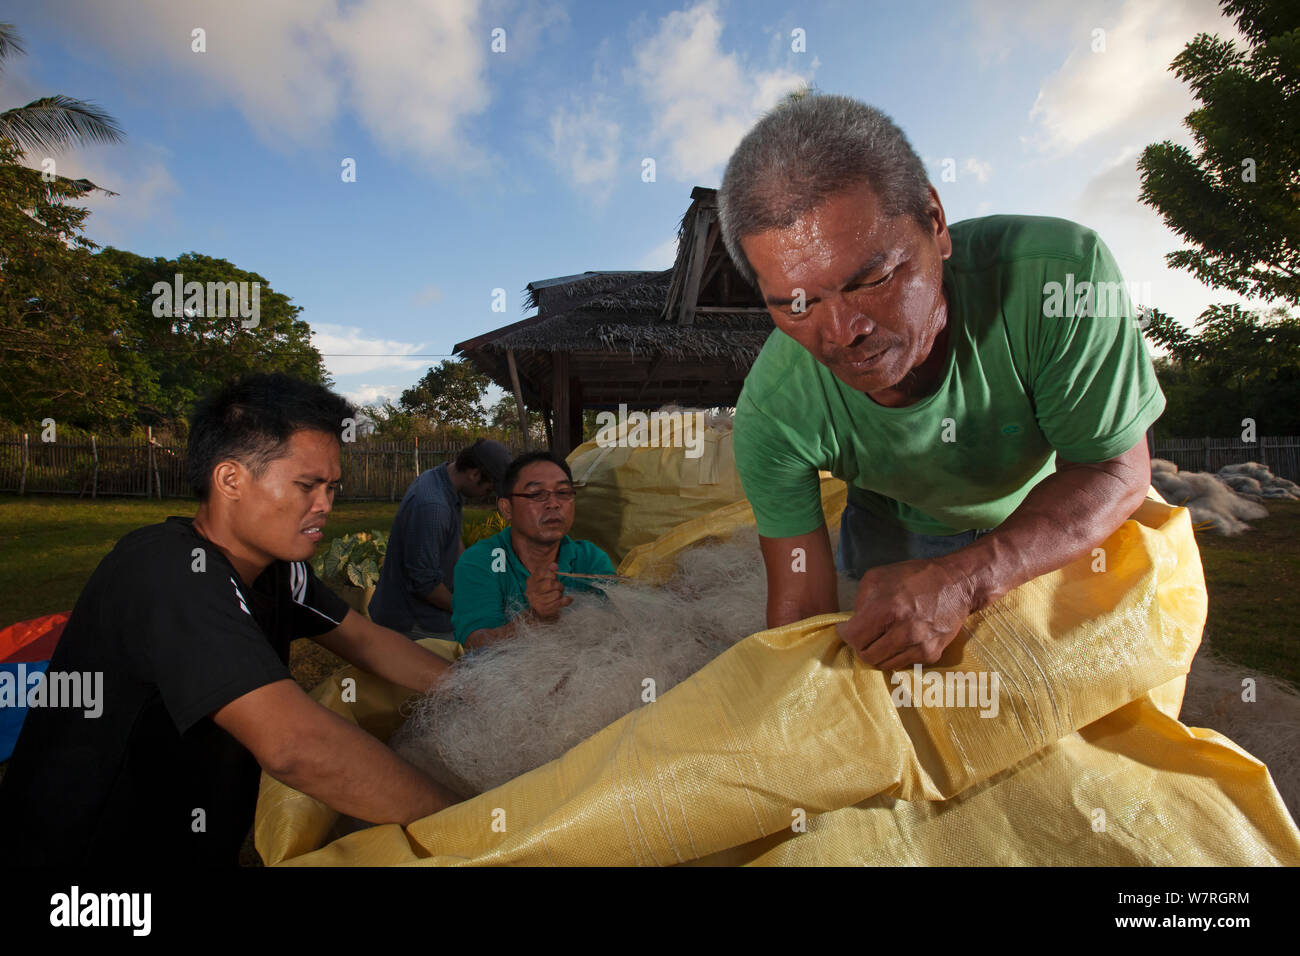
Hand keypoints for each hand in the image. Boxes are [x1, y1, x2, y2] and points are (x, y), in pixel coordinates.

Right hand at [525, 562, 571, 621]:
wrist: (538, 607)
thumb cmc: (544, 588)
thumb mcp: (545, 577)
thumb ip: (550, 570)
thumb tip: (555, 565)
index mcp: (531, 580)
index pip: (542, 572)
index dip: (551, 574)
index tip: (554, 577)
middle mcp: (531, 591)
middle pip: (549, 584)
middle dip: (558, 585)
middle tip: (559, 587)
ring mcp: (536, 602)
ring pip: (556, 594)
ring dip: (560, 593)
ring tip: (558, 593)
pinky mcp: (544, 610)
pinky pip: (559, 603)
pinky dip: (566, 600)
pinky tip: (567, 599)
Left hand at [836, 557, 975, 669]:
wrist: (956, 584)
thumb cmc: (914, 577)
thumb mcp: (878, 577)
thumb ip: (860, 600)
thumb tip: (852, 622)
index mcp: (887, 609)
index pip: (854, 637)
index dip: (845, 634)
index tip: (847, 629)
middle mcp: (904, 631)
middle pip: (867, 655)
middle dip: (860, 645)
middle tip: (864, 635)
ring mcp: (919, 645)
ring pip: (884, 664)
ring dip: (878, 653)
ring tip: (881, 637)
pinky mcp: (931, 654)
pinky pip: (902, 664)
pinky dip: (895, 655)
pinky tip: (898, 641)